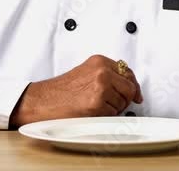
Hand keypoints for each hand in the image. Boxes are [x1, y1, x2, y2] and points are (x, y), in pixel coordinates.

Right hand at [8, 55, 142, 127]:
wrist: (43, 101)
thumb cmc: (61, 91)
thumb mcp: (86, 73)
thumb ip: (106, 75)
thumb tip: (129, 86)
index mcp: (99, 61)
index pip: (128, 72)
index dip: (133, 85)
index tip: (136, 94)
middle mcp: (102, 71)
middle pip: (130, 87)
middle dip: (126, 99)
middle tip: (115, 105)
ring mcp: (100, 86)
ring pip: (123, 102)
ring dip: (113, 109)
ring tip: (95, 107)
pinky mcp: (97, 103)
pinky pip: (113, 114)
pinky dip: (105, 117)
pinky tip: (91, 112)